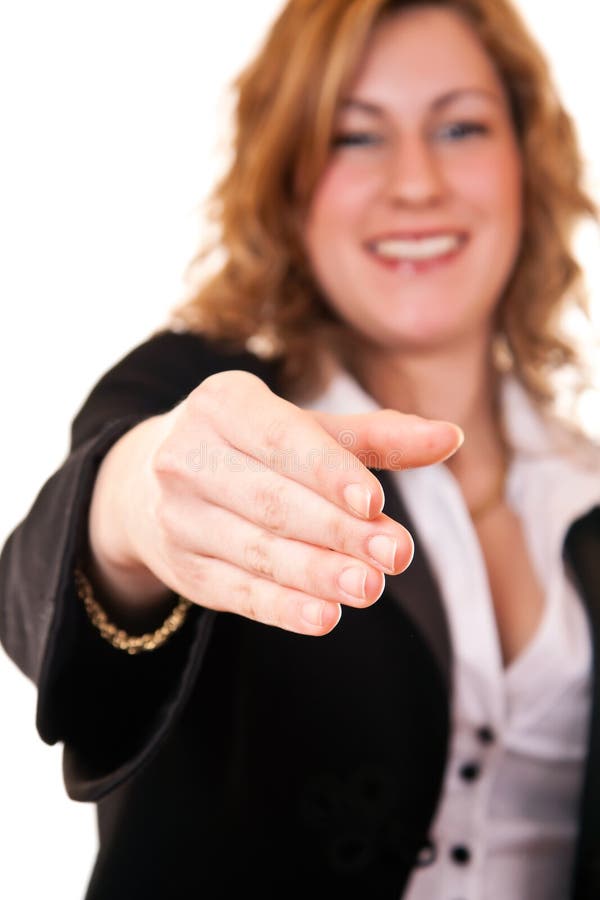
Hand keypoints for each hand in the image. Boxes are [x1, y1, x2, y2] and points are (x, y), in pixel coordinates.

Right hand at [90, 370, 462, 635]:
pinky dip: (280, 607)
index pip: (279, 439)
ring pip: (255, 549)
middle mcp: (187, 456)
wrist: (146, 481)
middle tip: (394, 556)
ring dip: (315, 573)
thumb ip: (374, 437)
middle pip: (270, 500)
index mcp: (222, 404)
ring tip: (369, 589)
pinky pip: (235, 591)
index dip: (327, 471)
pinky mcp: (182, 567)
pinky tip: (323, 618)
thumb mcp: (300, 428)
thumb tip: (450, 437)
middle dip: (335, 531)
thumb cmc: (249, 446)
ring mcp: (178, 516)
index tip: (375, 503)